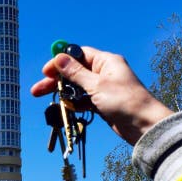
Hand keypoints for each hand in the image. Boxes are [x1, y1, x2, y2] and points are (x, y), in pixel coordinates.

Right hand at [30, 46, 172, 145]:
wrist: (144, 126)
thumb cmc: (125, 101)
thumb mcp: (97, 85)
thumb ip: (76, 73)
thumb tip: (59, 58)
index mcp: (106, 62)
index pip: (78, 54)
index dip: (61, 61)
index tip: (46, 71)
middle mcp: (105, 72)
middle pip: (74, 72)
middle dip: (56, 80)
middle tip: (37, 90)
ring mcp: (104, 89)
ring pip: (77, 88)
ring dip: (63, 93)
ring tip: (47, 100)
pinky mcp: (103, 104)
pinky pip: (84, 100)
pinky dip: (74, 104)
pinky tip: (64, 109)